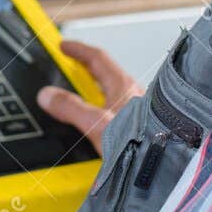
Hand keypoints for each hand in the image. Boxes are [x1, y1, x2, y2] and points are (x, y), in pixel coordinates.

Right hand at [36, 39, 142, 154]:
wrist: (162, 165)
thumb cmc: (142, 142)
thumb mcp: (97, 123)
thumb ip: (71, 108)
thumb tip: (49, 95)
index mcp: (123, 86)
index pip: (97, 58)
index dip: (78, 50)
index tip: (64, 46)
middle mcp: (133, 95)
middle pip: (105, 73)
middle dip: (86, 68)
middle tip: (72, 64)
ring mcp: (138, 111)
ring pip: (112, 92)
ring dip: (95, 90)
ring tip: (81, 95)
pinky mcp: (139, 128)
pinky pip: (117, 111)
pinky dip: (102, 110)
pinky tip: (98, 124)